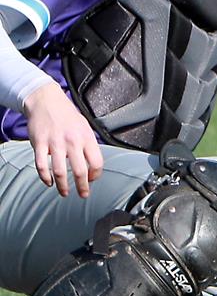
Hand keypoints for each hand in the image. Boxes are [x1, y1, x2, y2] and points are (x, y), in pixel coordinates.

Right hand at [25, 83, 101, 197]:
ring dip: (62, 186)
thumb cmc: (67, 115)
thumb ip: (89, 144)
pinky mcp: (39, 143)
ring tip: (64, 193)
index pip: (97, 162)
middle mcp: (72, 141)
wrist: (46, 100)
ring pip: (59, 171)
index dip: (96, 175)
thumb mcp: (85, 126)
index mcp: (86, 138)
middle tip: (83, 195)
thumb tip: (94, 163)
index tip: (92, 180)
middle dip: (82, 187)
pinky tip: (48, 183)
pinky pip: (41, 165)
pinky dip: (45, 177)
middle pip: (79, 171)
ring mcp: (55, 142)